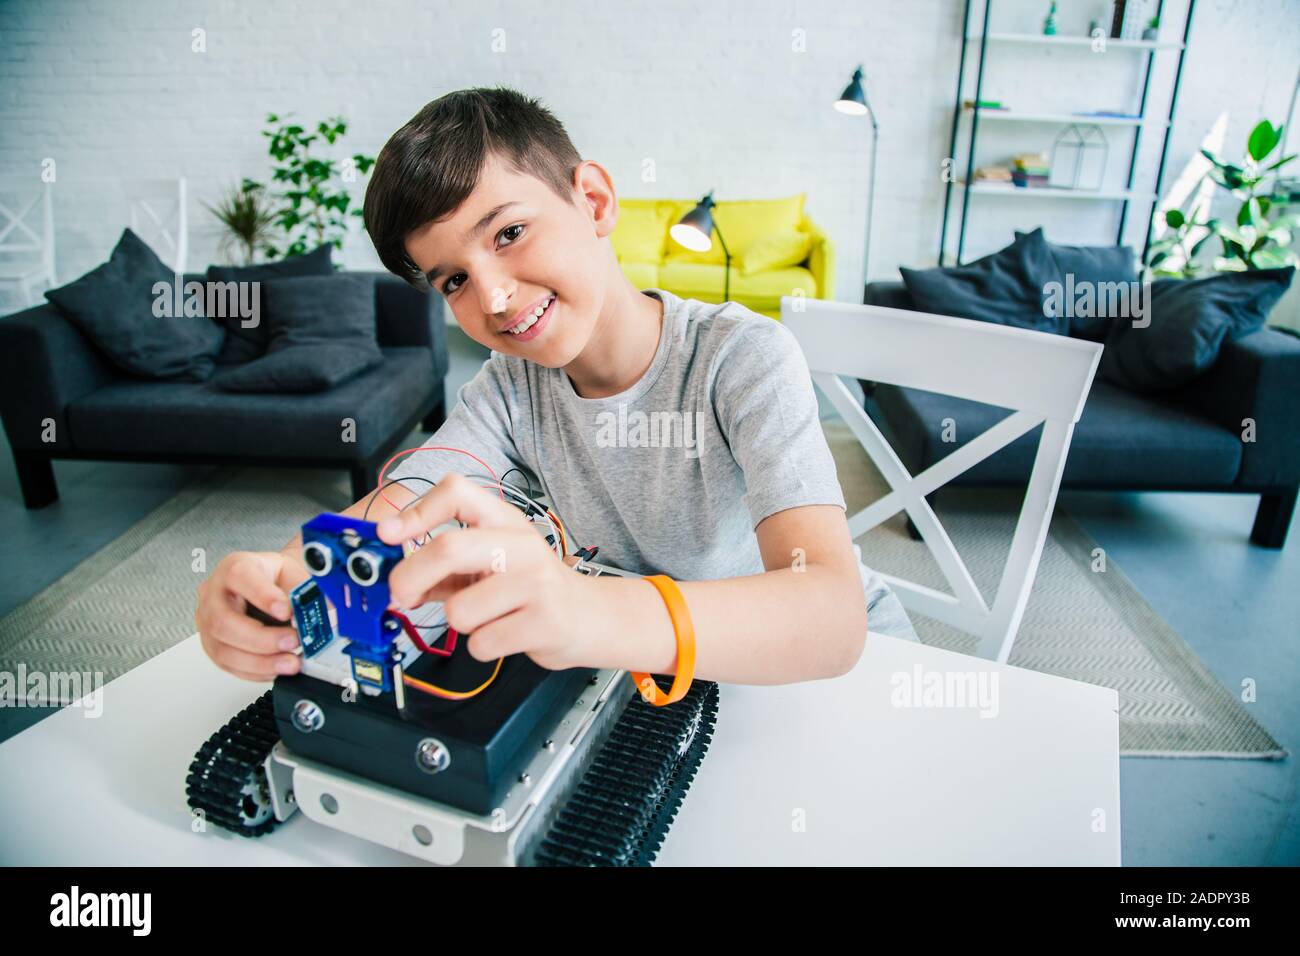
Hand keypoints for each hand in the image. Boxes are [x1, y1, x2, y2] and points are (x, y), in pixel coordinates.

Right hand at [196, 551, 307, 680]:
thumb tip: (318, 612)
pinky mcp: (212, 644)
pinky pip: (228, 665)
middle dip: (262, 639)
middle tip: (293, 642)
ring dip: (261, 662)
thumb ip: (304, 590)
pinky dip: (255, 671)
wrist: (269, 584)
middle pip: (224, 621)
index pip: (240, 577)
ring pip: (223, 650)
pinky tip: (276, 668)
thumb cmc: (276, 577)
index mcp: (235, 567)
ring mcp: (208, 621)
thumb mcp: (294, 572)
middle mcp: (214, 593)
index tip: (286, 612)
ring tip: (290, 663)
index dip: (263, 597)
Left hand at [376, 473, 599, 670]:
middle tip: (400, 594)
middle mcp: (523, 545)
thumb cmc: (532, 587)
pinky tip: (506, 634)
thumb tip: (395, 578)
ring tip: (486, 616)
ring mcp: (536, 583)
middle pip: (448, 548)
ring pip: (460, 610)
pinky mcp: (544, 622)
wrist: (590, 616)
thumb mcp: (492, 562)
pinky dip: (483, 646)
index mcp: (505, 521)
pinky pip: (482, 642)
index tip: (389, 535)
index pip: (456, 491)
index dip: (415, 512)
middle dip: (410, 577)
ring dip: (460, 622)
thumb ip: (445, 567)